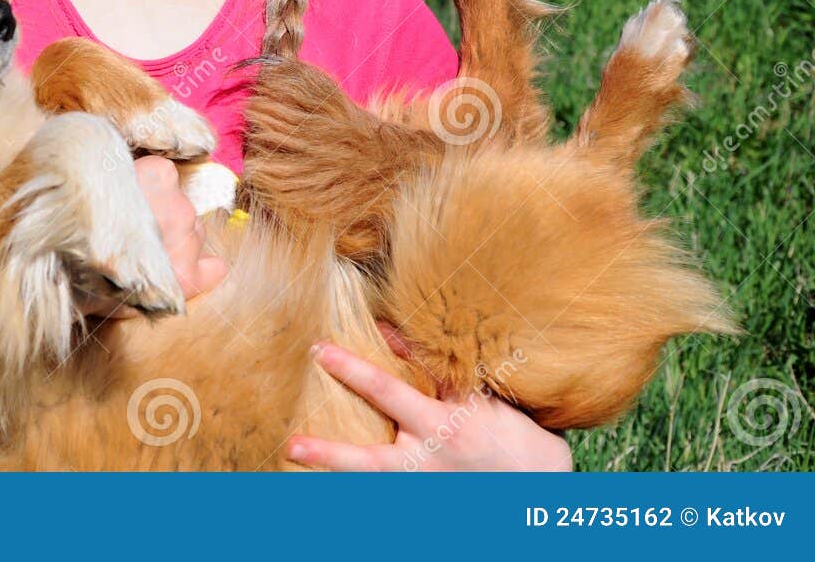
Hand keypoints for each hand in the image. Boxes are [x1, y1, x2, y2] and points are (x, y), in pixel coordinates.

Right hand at [81, 155, 226, 317]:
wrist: (61, 281)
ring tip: (140, 258)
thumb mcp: (90, 182)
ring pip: (194, 234)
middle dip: (162, 218)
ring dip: (175, 242)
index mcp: (158, 176)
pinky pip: (211, 269)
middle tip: (129, 235)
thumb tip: (135, 166)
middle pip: (181, 207)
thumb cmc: (70, 227)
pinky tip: (193, 270)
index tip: (126, 201)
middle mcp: (179, 208)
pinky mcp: (187, 279)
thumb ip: (117, 176)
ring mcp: (187, 244)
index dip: (145, 188)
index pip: (166, 174)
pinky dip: (204, 270)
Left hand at [284, 326, 572, 470]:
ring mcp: (425, 489)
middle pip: (370, 463)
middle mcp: (429, 464)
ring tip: (298, 464)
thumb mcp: (475, 393)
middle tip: (292, 445)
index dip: (351, 369)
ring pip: (373, 486)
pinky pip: (385, 496)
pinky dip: (362, 490)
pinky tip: (329, 486)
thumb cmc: (510, 432)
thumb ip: (429, 367)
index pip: (387, 391)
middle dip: (329, 454)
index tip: (320, 351)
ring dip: (337, 476)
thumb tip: (386, 333)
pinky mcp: (424, 503)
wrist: (542, 486)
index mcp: (444, 426)